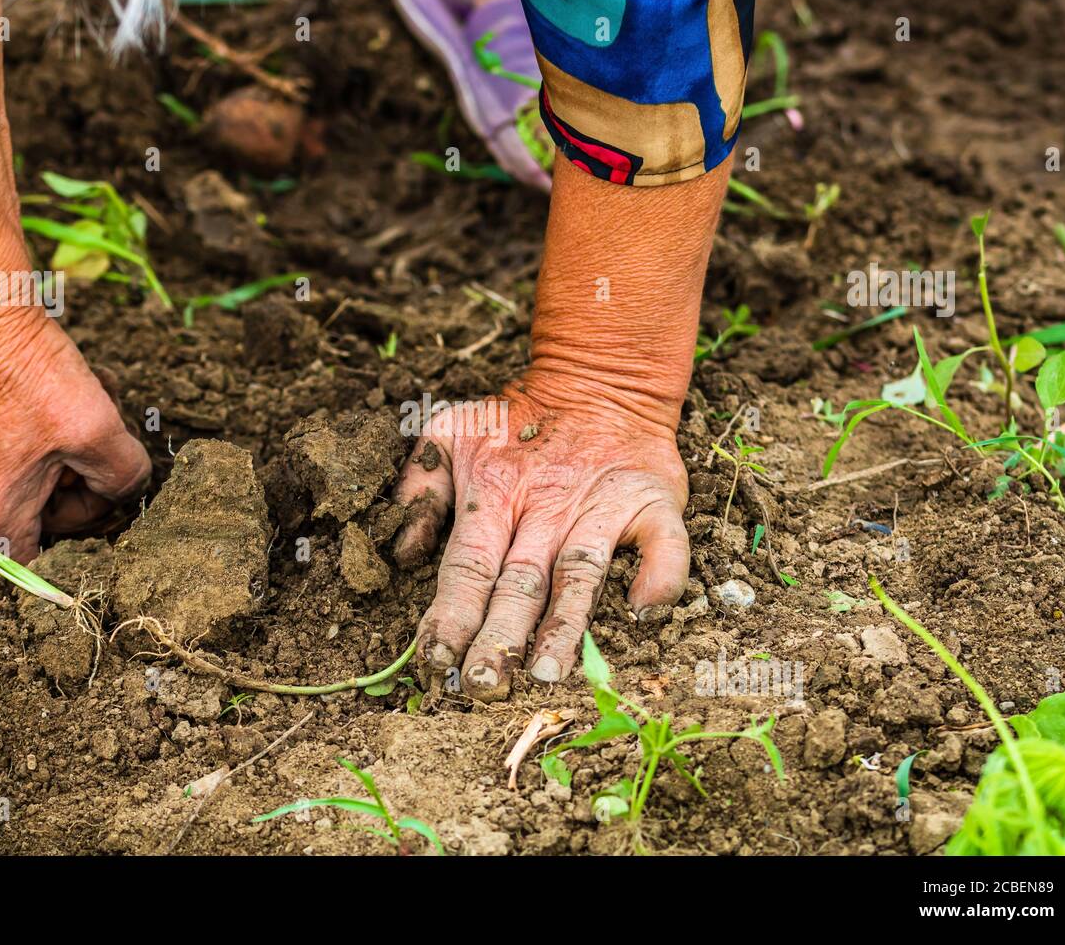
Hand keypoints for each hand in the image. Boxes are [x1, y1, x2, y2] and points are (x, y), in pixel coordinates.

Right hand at [0, 312, 150, 562]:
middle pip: (64, 521)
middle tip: (96, 435)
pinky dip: (73, 432)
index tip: (112, 498)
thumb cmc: (32, 375)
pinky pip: (50, 458)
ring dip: (89, 448)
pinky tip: (84, 395)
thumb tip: (131, 492)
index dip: (92, 536)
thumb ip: (127, 479)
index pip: (54, 565)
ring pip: (64, 483)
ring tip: (92, 405)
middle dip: (94, 478)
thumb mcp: (99, 433)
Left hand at [392, 371, 689, 700]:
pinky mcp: (650, 500)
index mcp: (494, 495)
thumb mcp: (451, 432)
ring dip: (564, 624)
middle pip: (518, 582)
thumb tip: (402, 552)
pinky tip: (644, 612)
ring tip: (547, 672)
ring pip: (579, 574)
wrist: (599, 379)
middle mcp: (545, 507)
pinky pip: (663, 542)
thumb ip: (420, 488)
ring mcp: (600, 506)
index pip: (466, 566)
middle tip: (482, 685)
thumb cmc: (517, 420)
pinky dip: (659, 574)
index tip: (434, 660)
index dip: (450, 614)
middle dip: (498, 637)